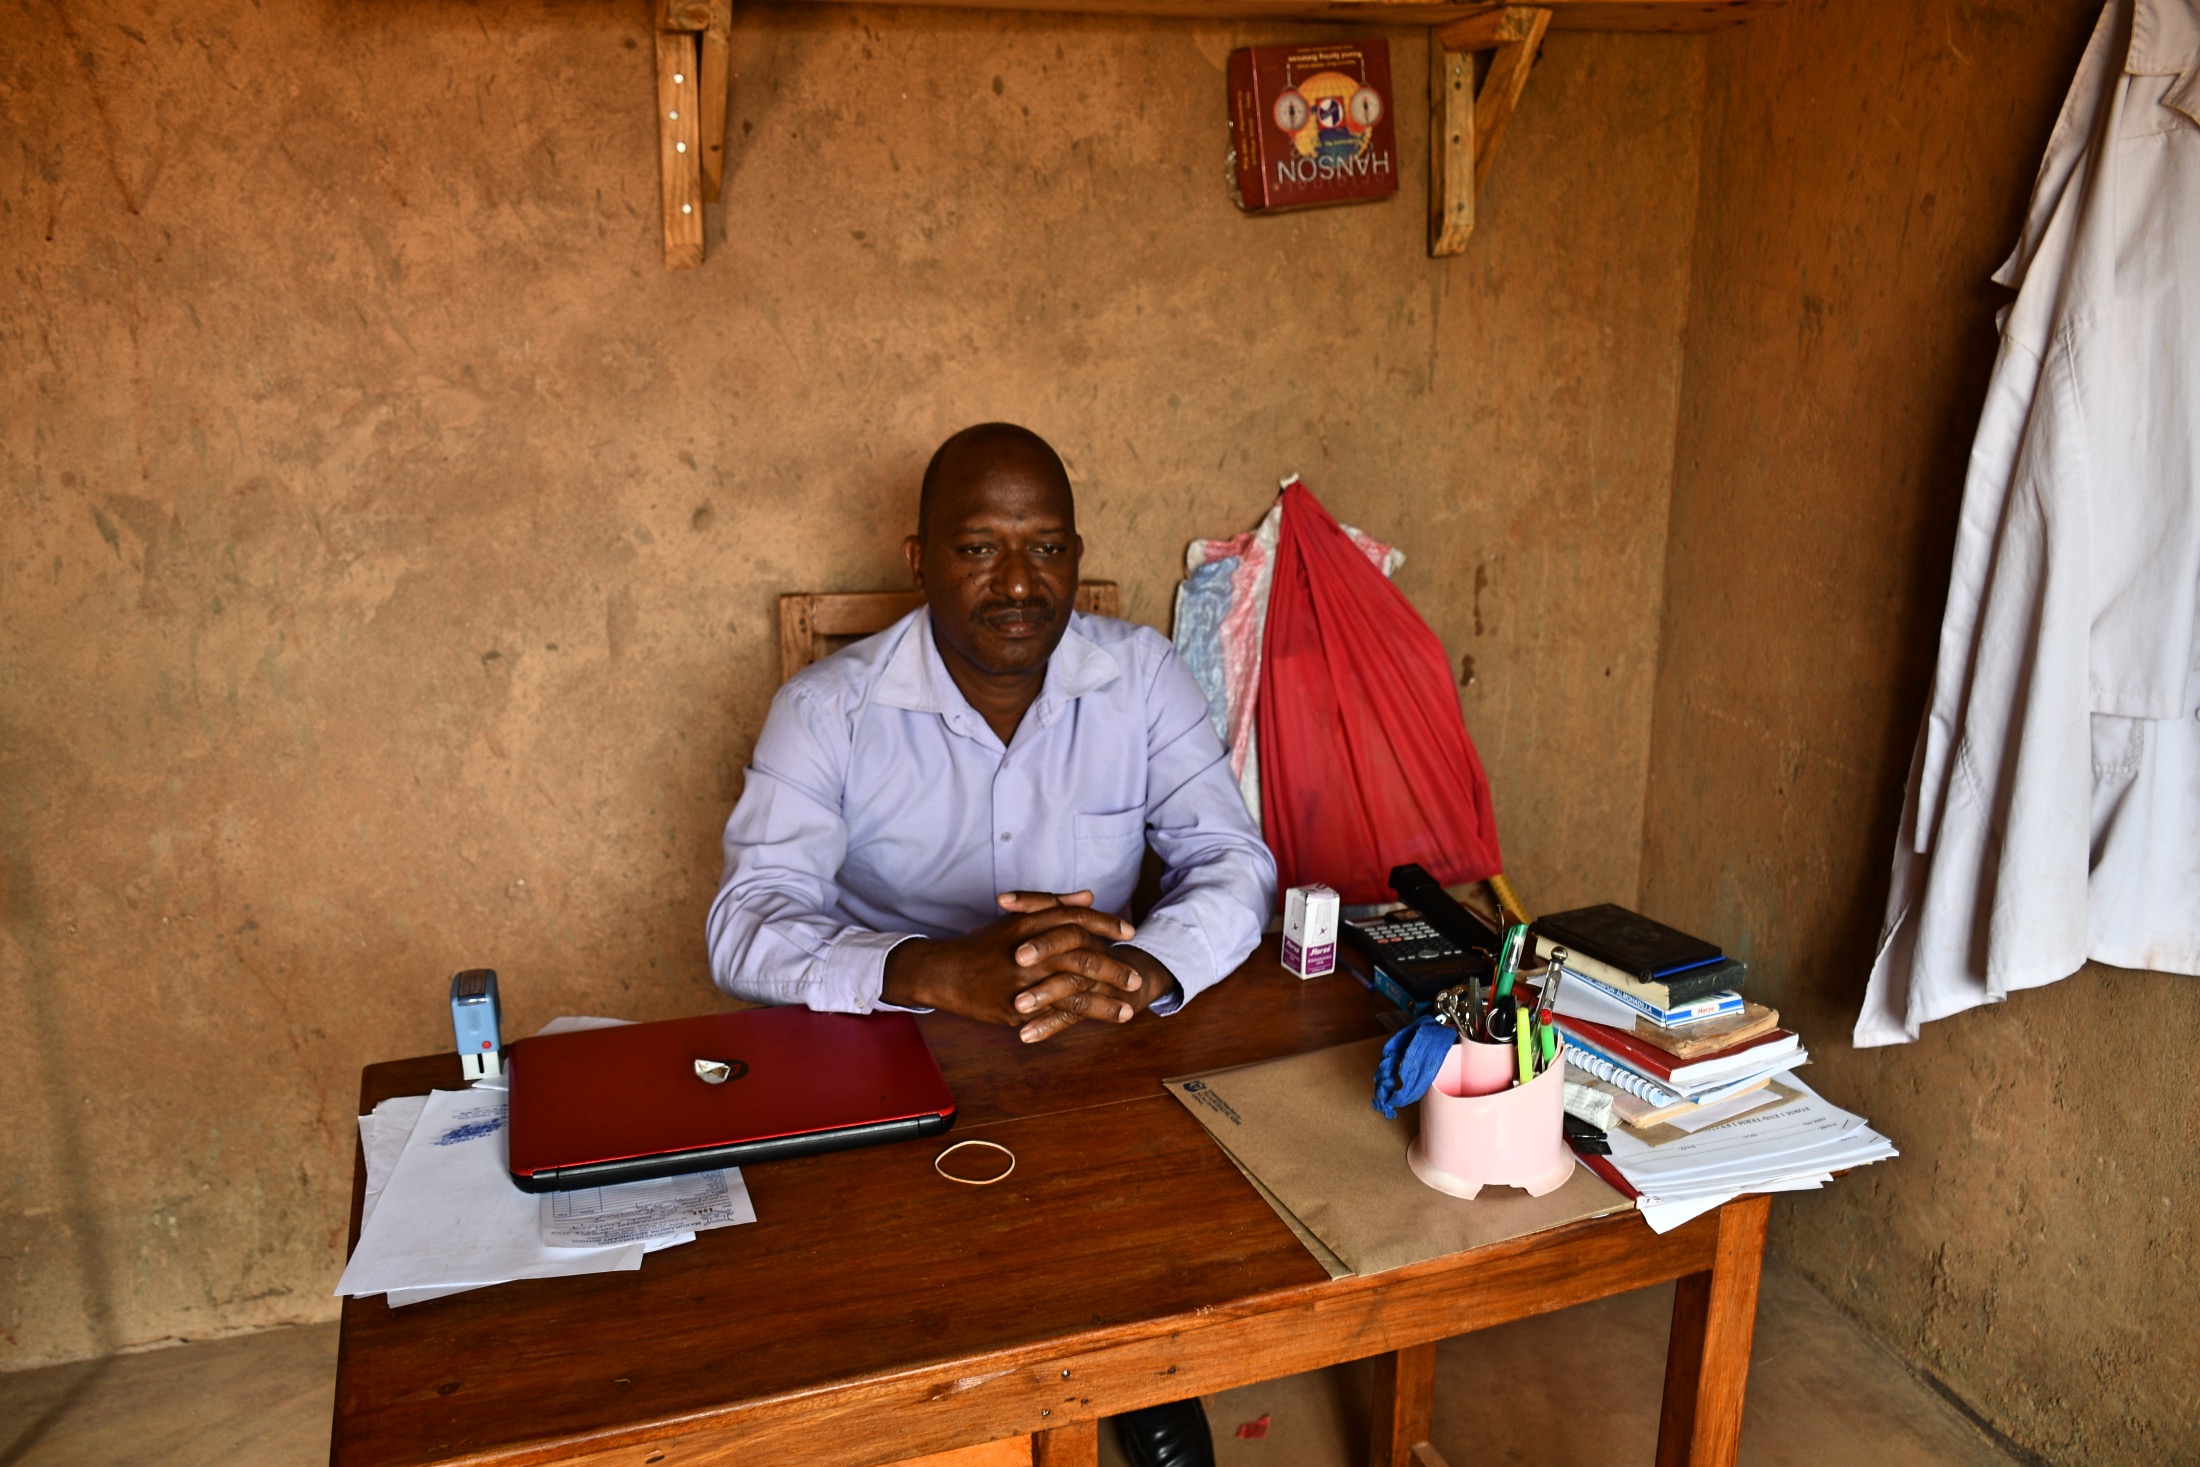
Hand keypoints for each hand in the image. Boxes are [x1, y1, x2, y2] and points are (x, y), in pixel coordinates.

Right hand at [880, 892, 1145, 1041]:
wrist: (946, 972)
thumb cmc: (986, 945)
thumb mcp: (1019, 919)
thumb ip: (1056, 906)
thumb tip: (1090, 897)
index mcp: (1030, 925)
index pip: (1076, 920)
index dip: (1106, 925)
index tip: (1130, 932)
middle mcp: (1029, 951)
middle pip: (1081, 958)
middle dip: (1113, 971)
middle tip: (1136, 981)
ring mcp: (1022, 982)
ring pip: (1072, 992)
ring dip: (1103, 1004)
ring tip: (1126, 1012)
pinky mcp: (1016, 1007)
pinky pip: (1052, 1015)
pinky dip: (1077, 1021)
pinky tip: (1095, 1025)